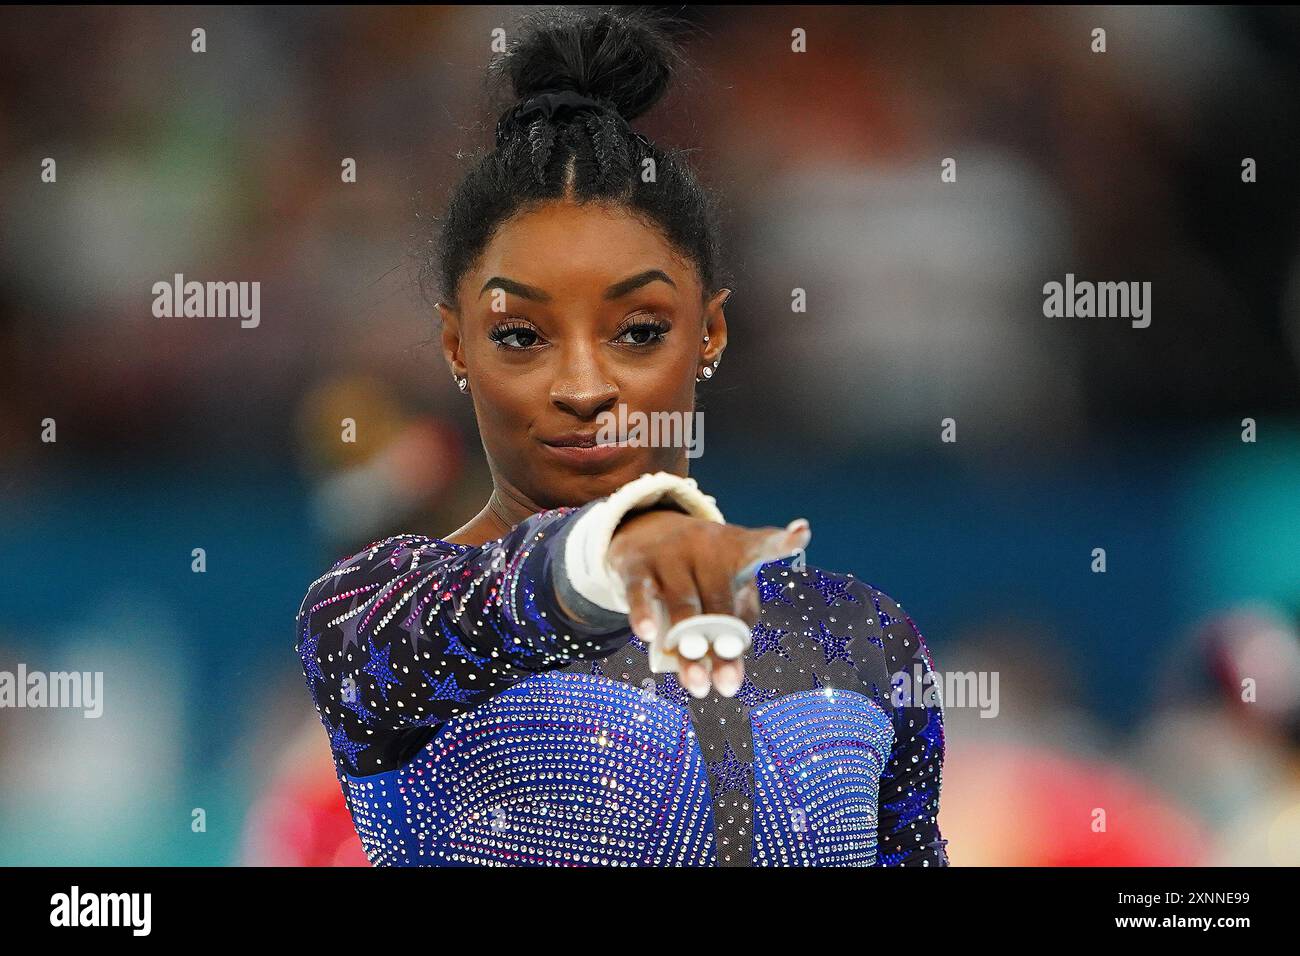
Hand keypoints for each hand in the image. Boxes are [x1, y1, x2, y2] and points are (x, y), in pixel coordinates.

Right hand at [607, 508, 811, 697]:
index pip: (763, 545)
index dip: (784, 541)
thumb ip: (735, 632)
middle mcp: (705, 546)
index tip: (801, 532)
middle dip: (723, 642)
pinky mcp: (637, 565)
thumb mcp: (725, 593)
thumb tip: (726, 679)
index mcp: (736, 550)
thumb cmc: (699, 576)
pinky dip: (644, 615)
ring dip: (690, 646)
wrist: (644, 534)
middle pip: (720, 598)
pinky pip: (640, 593)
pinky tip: (648, 634)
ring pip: (682, 603)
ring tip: (697, 685)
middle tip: (727, 684)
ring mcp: (670, 553)